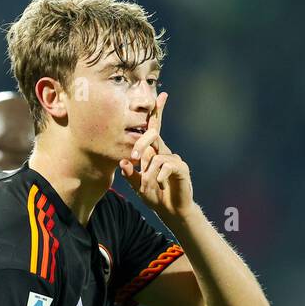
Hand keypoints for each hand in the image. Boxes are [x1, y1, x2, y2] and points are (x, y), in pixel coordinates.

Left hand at [119, 91, 194, 219]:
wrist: (171, 210)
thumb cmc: (154, 195)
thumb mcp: (137, 185)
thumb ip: (130, 175)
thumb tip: (123, 163)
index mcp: (154, 152)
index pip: (154, 129)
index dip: (158, 112)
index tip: (162, 94)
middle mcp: (165, 152)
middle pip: (153, 135)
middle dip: (140, 143)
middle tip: (134, 158)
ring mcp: (174, 159)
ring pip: (155, 157)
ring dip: (147, 174)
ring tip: (148, 186)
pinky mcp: (181, 168)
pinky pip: (166, 166)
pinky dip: (158, 176)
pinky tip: (159, 184)